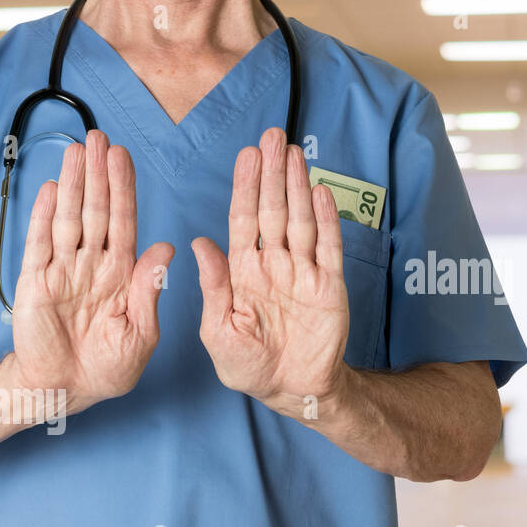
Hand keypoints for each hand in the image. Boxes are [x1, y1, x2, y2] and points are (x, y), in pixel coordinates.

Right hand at [9, 130, 175, 412]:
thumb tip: (166, 248)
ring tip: (75, 152)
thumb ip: (149, 290)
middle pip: (95, 210)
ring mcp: (62, 271)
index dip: (123, 189)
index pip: (124, 221)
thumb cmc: (107, 369)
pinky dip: (43, 217)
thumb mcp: (141, 334)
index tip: (123, 157)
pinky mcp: (35, 282)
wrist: (65, 391)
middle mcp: (91, 265)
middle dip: (97, 175)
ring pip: (68, 219)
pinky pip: (38, 243)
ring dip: (71, 185)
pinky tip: (48, 189)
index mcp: (121, 274)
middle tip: (98, 138)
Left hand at [192, 127, 350, 418]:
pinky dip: (326, 219)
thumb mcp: (218, 330)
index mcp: (241, 273)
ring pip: (299, 220)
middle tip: (271, 136)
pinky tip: (319, 191)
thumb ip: (212, 286)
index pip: (243, 221)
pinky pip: (328, 246)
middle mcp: (272, 265)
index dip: (244, 188)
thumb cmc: (247, 366)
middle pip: (272, 211)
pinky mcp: (329, 285)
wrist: (289, 391)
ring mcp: (302, 272)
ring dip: (297, 186)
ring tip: (293, 152)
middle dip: (271, 175)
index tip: (245, 156)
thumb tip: (198, 242)